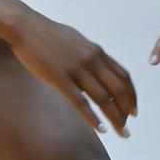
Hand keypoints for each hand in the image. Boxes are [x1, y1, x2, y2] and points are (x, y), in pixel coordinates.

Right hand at [0, 0, 135, 136]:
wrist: (27, 27)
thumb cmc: (50, 35)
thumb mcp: (78, 43)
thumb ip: (90, 57)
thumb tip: (97, 73)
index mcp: (98, 52)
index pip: (123, 77)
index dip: (131, 95)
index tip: (133, 110)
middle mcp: (92, 60)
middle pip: (118, 90)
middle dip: (126, 110)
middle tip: (127, 126)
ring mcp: (77, 69)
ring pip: (103, 98)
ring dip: (115, 118)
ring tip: (121, 132)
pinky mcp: (60, 78)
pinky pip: (80, 102)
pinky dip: (93, 118)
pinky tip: (101, 129)